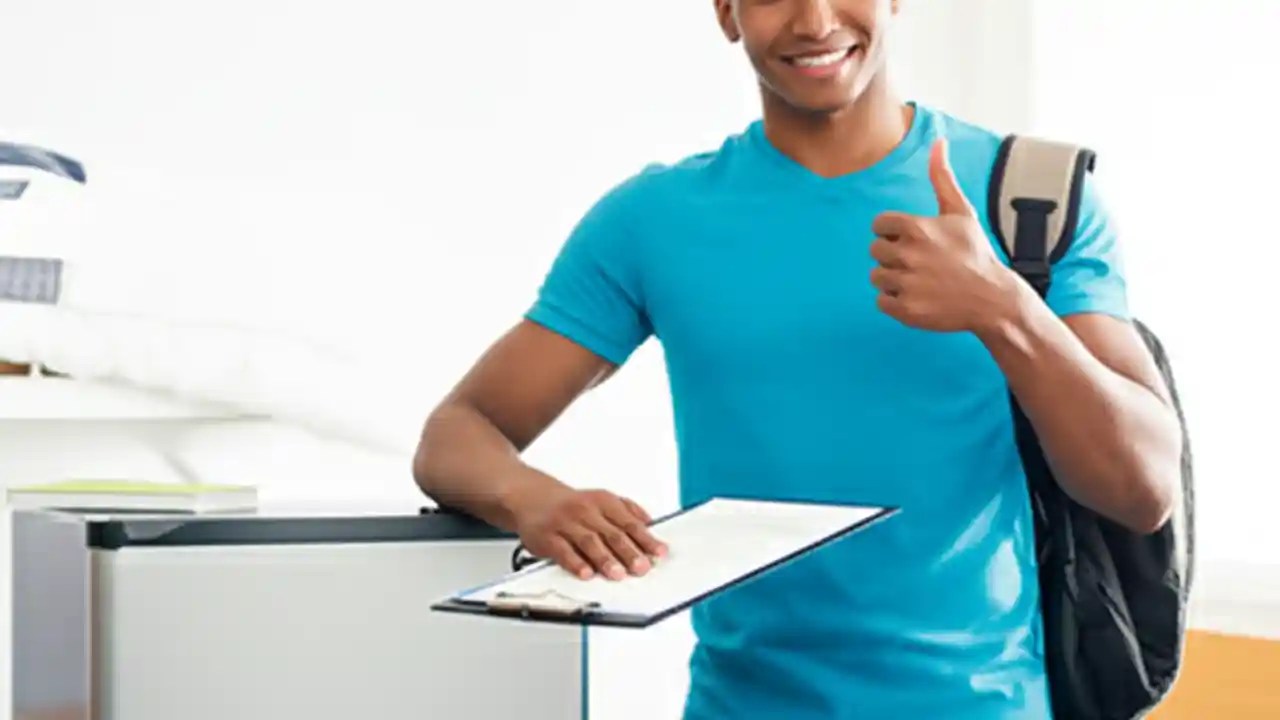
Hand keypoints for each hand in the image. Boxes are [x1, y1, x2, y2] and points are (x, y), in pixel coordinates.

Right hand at [509, 484, 667, 580]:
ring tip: (617, 574)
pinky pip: (563, 551)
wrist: (530, 496)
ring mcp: (566, 524)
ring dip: (605, 559)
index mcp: (603, 502)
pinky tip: (585, 573)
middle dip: (629, 552)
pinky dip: (575, 563)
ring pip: (589, 542)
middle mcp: (586, 511)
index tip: (659, 552)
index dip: (646, 538)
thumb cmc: (570, 504)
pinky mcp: (547, 537)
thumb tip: (650, 524)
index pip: (629, 522)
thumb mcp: (601, 499)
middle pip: (612, 533)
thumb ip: (626, 510)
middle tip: (642, 567)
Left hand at [869, 138, 1021, 333]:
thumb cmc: (975, 253)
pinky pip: (881, 301)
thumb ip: (942, 178)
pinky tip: (918, 296)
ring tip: (921, 280)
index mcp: (917, 228)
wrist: (992, 298)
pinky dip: (895, 301)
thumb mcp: (960, 212)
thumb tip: (938, 142)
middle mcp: (908, 255)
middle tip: (920, 262)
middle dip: (893, 255)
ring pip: (877, 276)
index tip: (913, 240)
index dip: (893, 232)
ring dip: (894, 279)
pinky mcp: (906, 309)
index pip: (879, 225)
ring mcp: (906, 283)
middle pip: (875, 251)